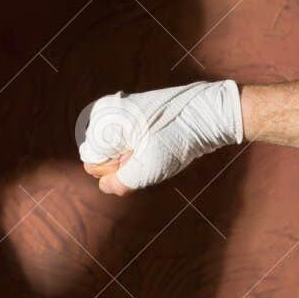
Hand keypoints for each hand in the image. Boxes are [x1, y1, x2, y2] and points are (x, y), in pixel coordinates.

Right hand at [77, 79, 242, 194]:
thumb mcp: (148, 168)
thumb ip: (121, 182)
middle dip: (122, 163)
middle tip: (148, 156)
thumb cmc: (176, 138)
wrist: (207, 113)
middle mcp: (106, 111)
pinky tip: (158, 143)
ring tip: (156, 148)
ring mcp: (120, 110)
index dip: (113, 171)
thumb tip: (106, 187)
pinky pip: (128, 140)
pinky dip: (140, 147)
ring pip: (116, 148)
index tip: (136, 163)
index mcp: (103, 120)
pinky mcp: (134, 112)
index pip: (91, 162)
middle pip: (102, 155)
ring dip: (133, 156)